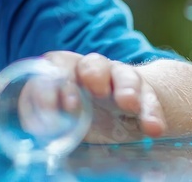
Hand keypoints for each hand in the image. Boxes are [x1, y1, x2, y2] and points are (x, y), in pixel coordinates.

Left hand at [38, 51, 165, 143]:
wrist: (122, 113)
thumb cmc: (81, 113)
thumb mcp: (61, 116)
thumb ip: (48, 117)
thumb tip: (38, 126)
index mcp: (68, 72)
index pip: (59, 65)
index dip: (58, 83)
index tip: (64, 107)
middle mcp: (95, 70)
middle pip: (94, 63)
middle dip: (93, 74)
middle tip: (96, 92)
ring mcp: (121, 80)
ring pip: (125, 76)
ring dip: (126, 89)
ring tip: (128, 104)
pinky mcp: (145, 95)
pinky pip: (150, 100)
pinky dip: (152, 113)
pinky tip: (153, 127)